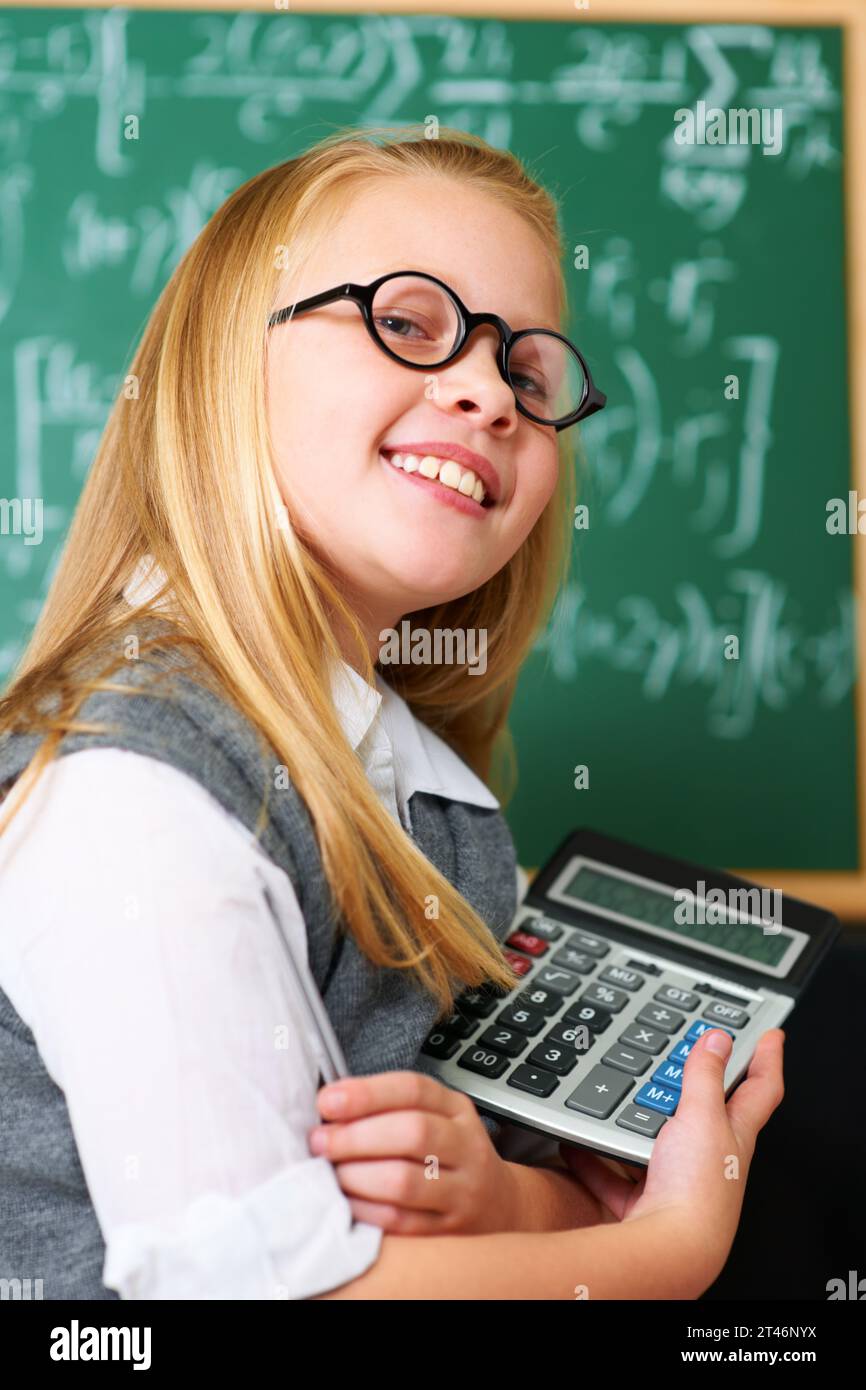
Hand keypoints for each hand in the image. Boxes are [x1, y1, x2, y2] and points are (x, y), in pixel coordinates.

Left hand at [309, 1070, 520, 1235]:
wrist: (497, 1205)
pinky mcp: (449, 1230)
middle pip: (412, 1132)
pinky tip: (345, 1202)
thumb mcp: (433, 1117)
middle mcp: (465, 1145)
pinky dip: (365, 1210)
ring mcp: (462, 1190)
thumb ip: (389, 1108)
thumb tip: (330, 1104)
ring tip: (330, 1173)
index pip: (413, 1089)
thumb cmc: (448, 1156)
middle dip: (355, 1136)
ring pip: (405, 1180)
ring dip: (357, 1175)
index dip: (366, 1093)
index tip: (326, 1101)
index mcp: (455, 1109)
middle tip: (320, 1142)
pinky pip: (401, 1221)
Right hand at [558, 1027, 785, 1286]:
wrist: (670, 1249)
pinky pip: (619, 1175)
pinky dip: (597, 1160)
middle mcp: (711, 1157)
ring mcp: (679, 1179)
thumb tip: (717, 1039)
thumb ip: (705, 1076)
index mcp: (734, 1132)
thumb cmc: (698, 1191)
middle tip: (683, 1057)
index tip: (770, 1036)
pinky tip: (577, 1146)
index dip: (768, 1059)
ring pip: (658, 1142)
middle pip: (707, 1114)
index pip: (761, 1088)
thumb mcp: (703, 1116)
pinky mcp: (649, 1200)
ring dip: (639, 1123)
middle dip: (693, 1088)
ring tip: (618, 1098)